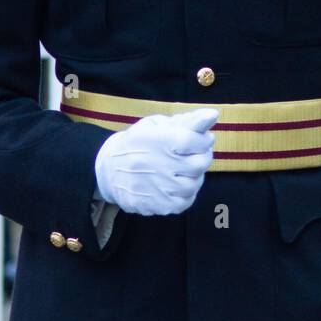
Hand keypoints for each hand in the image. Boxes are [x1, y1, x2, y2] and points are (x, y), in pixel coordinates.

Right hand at [94, 108, 217, 215]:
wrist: (107, 170)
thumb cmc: (137, 143)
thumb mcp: (157, 125)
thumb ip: (188, 121)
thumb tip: (213, 115)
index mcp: (157, 140)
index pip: (193, 140)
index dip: (204, 140)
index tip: (202, 138)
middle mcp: (156, 164)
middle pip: (198, 164)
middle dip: (203, 157)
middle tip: (196, 154)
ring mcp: (155, 187)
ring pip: (193, 185)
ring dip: (195, 177)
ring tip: (186, 170)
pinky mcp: (153, 205)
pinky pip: (183, 203)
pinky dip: (186, 194)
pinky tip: (178, 185)